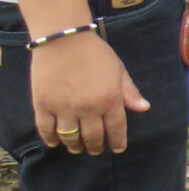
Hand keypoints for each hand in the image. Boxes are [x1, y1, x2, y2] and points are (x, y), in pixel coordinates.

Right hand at [32, 33, 148, 155]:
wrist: (64, 39)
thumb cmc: (95, 53)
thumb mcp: (118, 70)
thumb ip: (129, 91)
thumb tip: (145, 108)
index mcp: (109, 99)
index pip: (116, 129)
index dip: (118, 141)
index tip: (118, 148)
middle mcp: (88, 108)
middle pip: (93, 137)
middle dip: (97, 147)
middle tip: (97, 150)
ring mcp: (64, 108)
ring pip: (70, 137)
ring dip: (75, 147)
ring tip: (78, 149)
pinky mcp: (43, 105)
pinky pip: (46, 130)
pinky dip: (51, 139)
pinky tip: (55, 143)